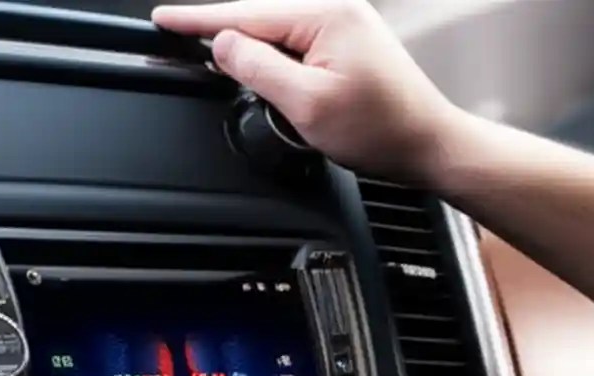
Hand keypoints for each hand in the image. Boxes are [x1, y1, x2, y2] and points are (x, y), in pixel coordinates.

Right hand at [153, 0, 465, 181]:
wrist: (430, 145)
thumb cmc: (381, 130)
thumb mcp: (307, 103)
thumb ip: (259, 69)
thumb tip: (224, 44)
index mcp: (327, 16)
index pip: (246, 14)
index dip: (199, 20)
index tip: (164, 19)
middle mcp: (338, 10)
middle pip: (260, 17)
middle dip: (220, 31)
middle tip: (177, 35)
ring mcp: (346, 26)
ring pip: (277, 31)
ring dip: (248, 46)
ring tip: (213, 54)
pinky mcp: (350, 44)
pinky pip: (297, 41)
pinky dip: (272, 54)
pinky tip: (259, 65)